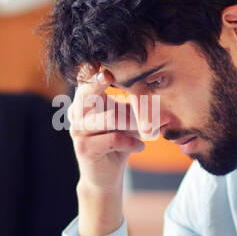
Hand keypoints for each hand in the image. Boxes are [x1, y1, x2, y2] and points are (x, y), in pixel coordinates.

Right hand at [68, 65, 144, 194]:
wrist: (106, 175)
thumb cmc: (117, 142)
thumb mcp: (126, 119)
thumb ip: (134, 105)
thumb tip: (159, 91)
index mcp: (85, 100)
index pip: (85, 79)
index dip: (93, 69)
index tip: (106, 60)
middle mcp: (77, 112)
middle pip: (87, 93)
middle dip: (100, 83)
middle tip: (111, 75)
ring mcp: (78, 130)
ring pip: (108, 118)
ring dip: (133, 121)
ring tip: (151, 128)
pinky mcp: (84, 148)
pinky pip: (111, 139)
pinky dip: (131, 142)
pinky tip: (141, 146)